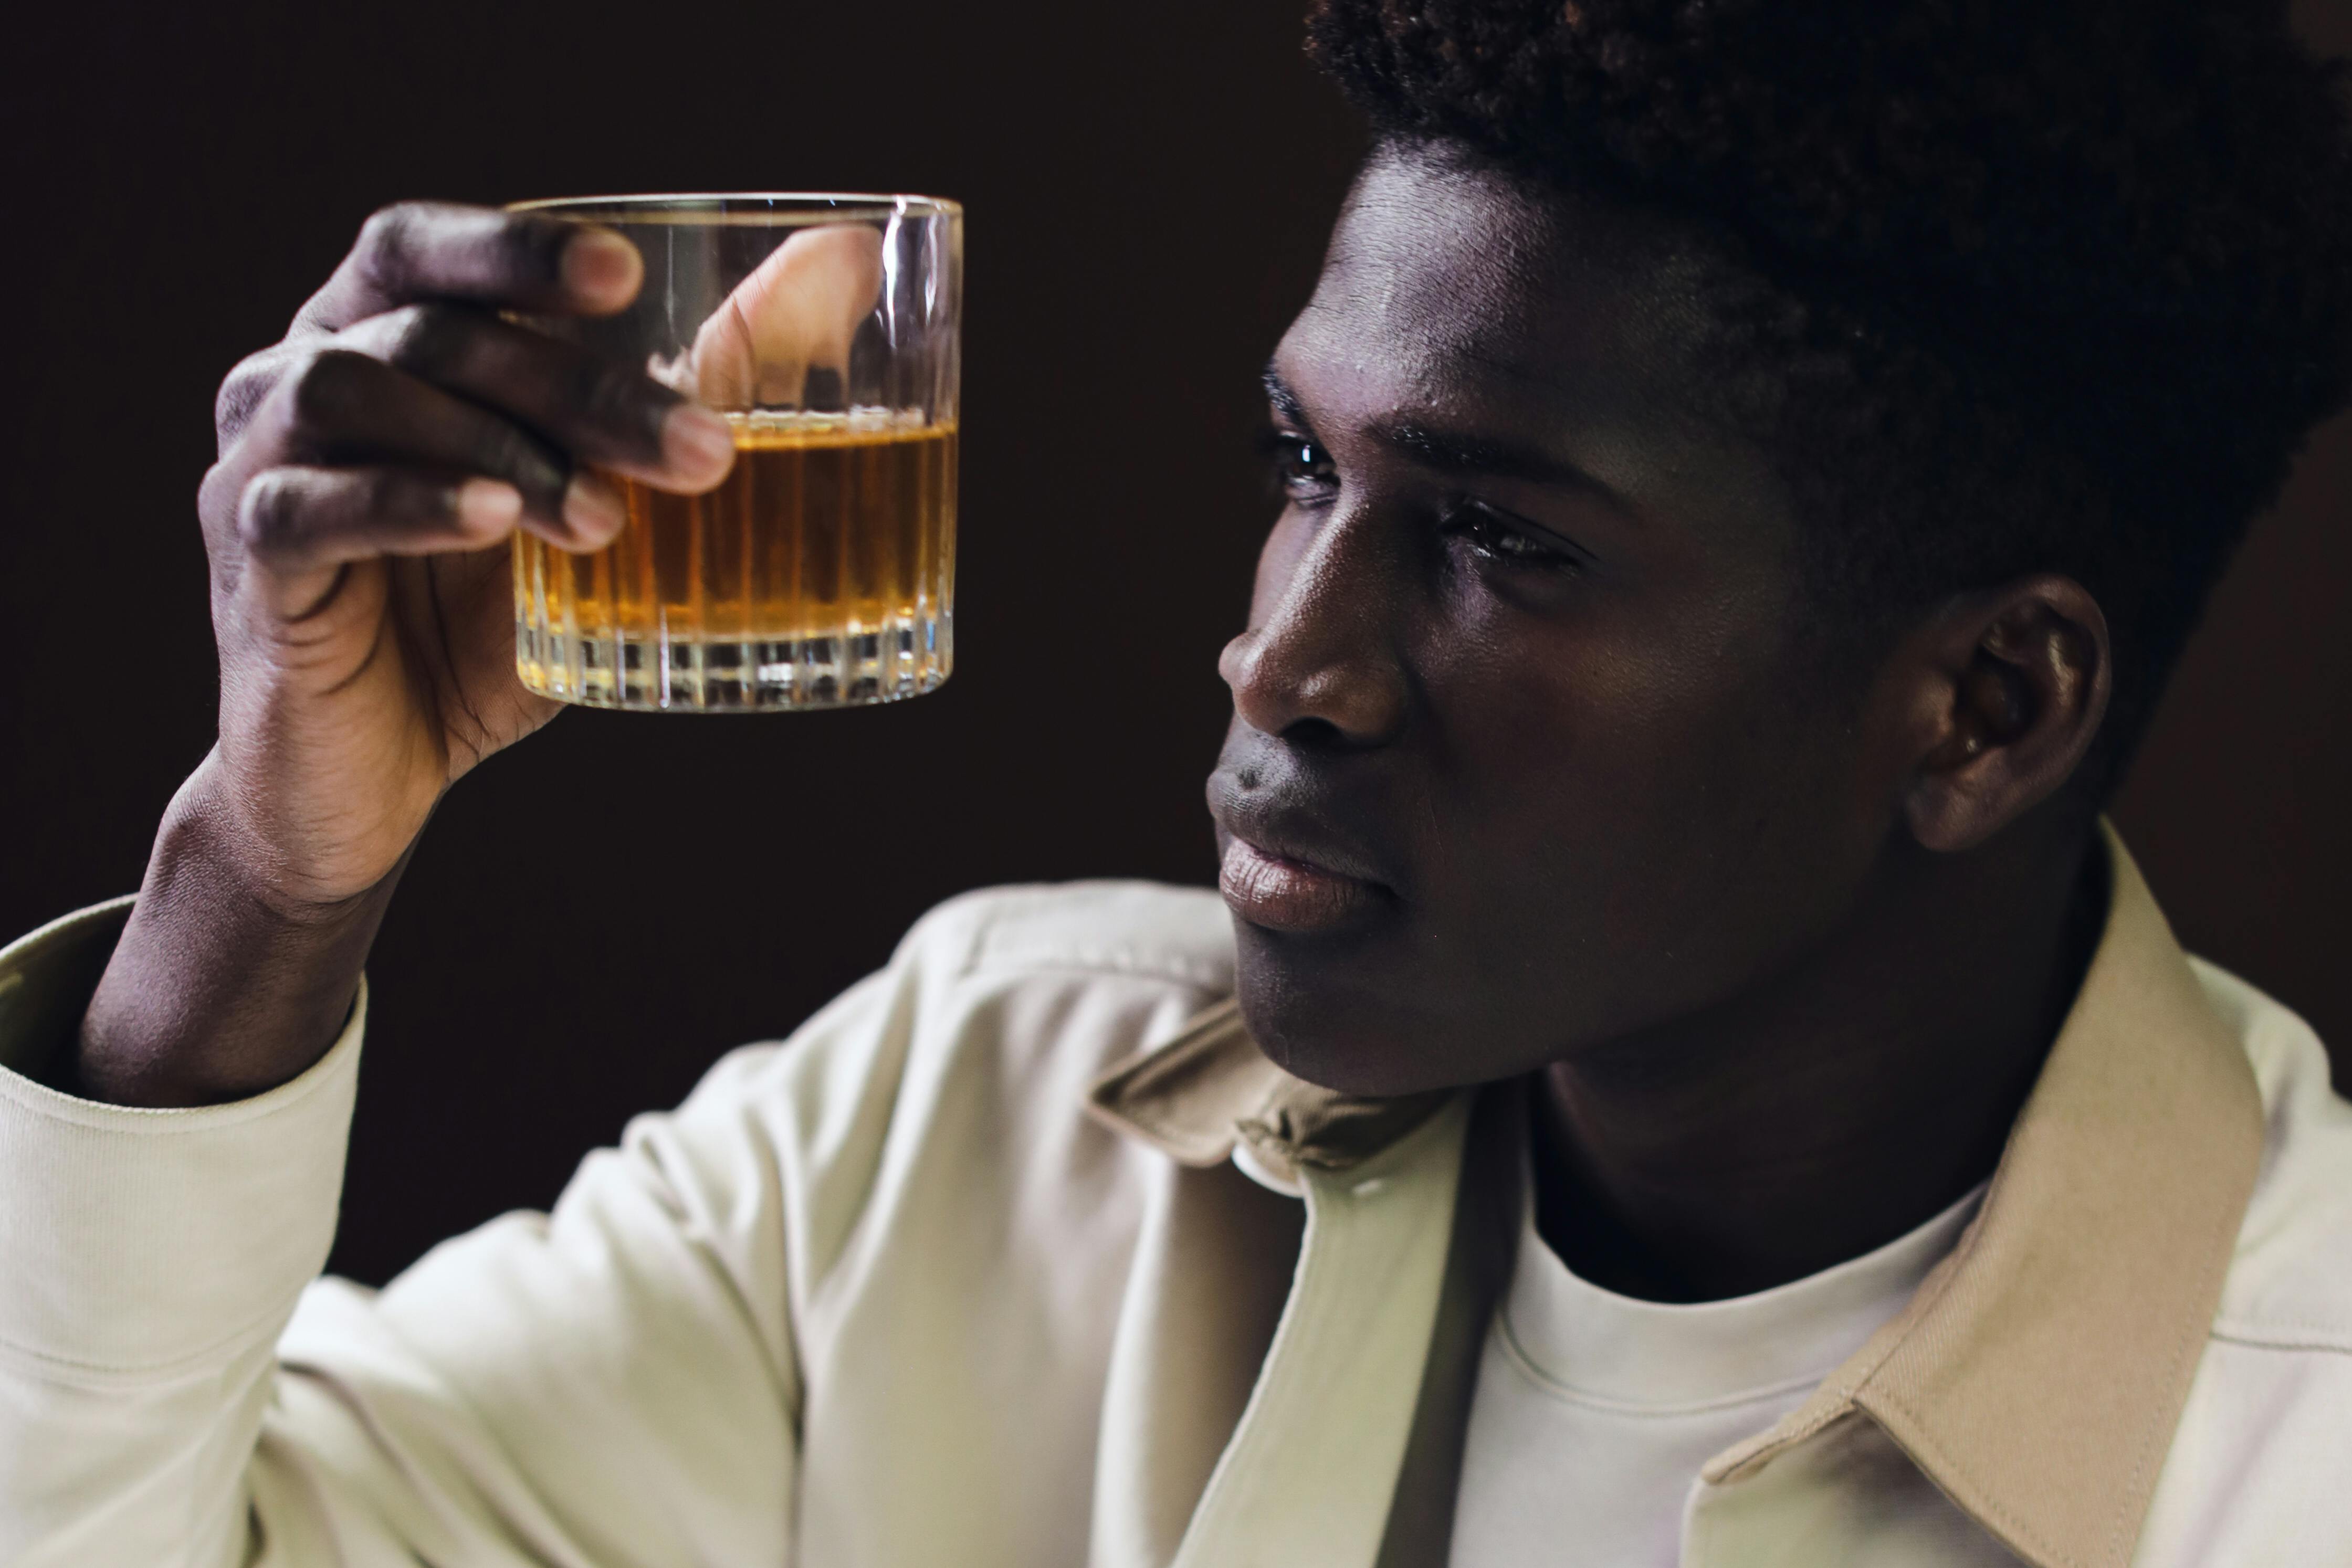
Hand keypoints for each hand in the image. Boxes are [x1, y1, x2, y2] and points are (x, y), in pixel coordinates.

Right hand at [75, 204, 734, 1103]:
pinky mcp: (250, 562)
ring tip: (603, 517)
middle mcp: (297, 378)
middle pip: (427, 329)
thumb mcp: (607, 504)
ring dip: (499, 442)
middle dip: (572, 382)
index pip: (427, 249)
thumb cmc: (486, 623)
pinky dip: (409, 501)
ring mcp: (258, 464)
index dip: (518, 248)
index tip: (625, 277)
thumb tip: (844, 265)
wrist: (376, 779)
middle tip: (699, 451)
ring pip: (358, 395)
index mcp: (375, 339)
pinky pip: (311, 506)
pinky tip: (491, 520)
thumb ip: (702, 387)